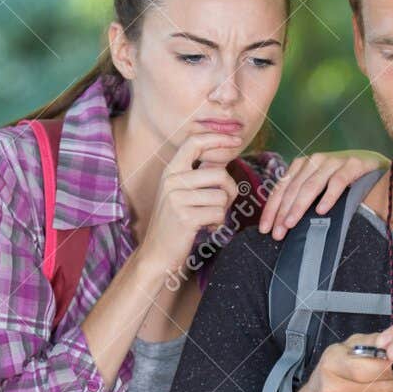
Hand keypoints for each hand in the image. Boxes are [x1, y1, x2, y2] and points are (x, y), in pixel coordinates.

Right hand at [139, 132, 243, 273]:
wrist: (156, 253)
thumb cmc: (174, 222)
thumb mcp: (180, 192)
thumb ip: (198, 175)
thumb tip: (225, 155)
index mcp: (171, 171)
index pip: (195, 142)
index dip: (218, 138)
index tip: (236, 139)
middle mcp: (172, 180)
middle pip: (220, 174)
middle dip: (230, 191)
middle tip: (222, 204)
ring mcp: (177, 199)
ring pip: (222, 196)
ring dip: (223, 211)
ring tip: (209, 218)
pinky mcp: (186, 217)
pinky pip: (219, 214)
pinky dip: (219, 223)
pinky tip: (206, 228)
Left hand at [257, 151, 382, 239]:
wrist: (374, 164)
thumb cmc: (343, 181)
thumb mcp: (319, 187)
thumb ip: (303, 197)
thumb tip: (283, 223)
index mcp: (303, 165)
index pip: (282, 188)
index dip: (272, 208)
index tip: (265, 228)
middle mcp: (316, 160)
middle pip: (294, 188)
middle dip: (283, 212)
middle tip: (277, 233)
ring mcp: (334, 161)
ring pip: (311, 185)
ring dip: (299, 206)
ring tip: (291, 224)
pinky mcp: (353, 165)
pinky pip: (338, 181)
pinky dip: (329, 196)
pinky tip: (322, 210)